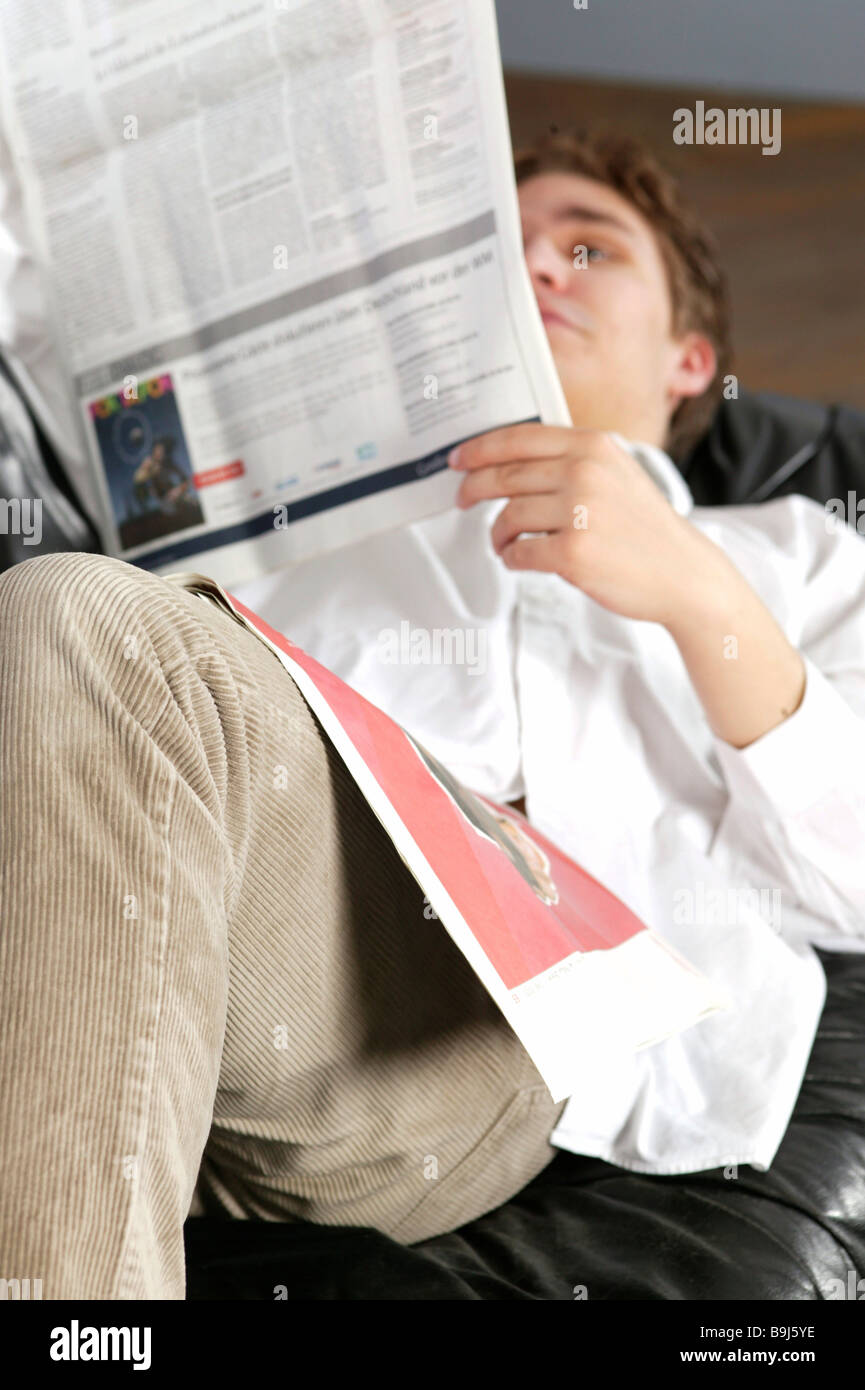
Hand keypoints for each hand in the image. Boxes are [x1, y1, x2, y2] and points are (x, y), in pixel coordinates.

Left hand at [450, 423, 731, 626]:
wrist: (683, 573)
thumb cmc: (645, 529)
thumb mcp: (617, 473)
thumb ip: (573, 460)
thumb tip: (513, 461)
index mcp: (593, 447)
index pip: (520, 438)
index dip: (480, 448)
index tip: (459, 459)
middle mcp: (585, 474)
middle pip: (505, 476)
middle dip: (474, 489)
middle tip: (462, 499)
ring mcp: (579, 513)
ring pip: (508, 516)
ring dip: (496, 533)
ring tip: (502, 543)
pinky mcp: (573, 553)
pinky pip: (519, 553)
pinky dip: (512, 558)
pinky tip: (519, 559)